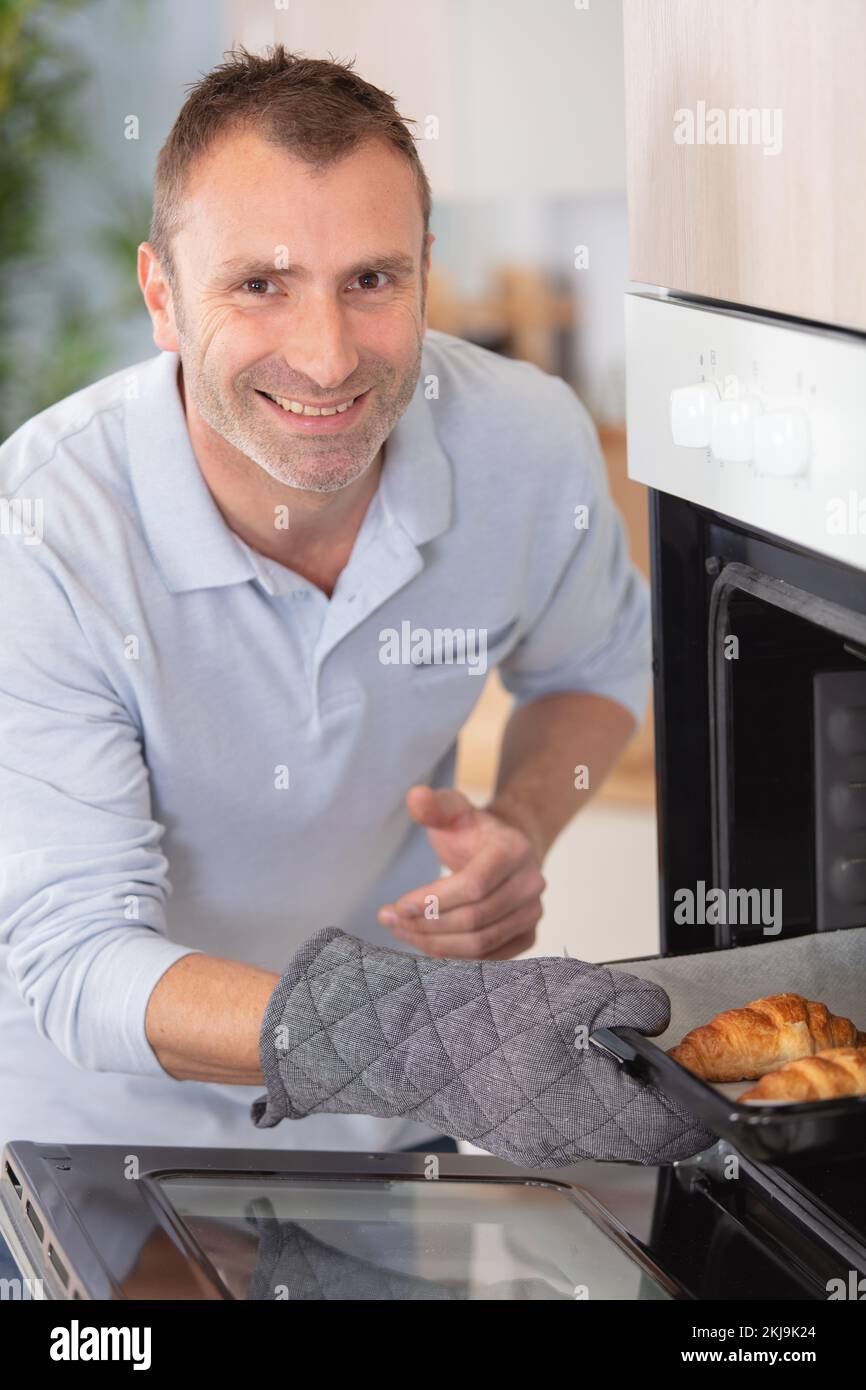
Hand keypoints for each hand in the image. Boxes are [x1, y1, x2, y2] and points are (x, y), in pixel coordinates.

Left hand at [377, 785, 546, 959]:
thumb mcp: (453, 811)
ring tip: (402, 931)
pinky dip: (453, 956)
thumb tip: (415, 796)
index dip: (433, 900)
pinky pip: (488, 957)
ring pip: (480, 943)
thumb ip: (434, 806)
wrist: (509, 851)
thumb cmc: (474, 832)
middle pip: (474, 918)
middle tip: (390, 920)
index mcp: (514, 850)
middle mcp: (531, 884)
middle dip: (426, 924)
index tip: (397, 905)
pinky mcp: (527, 936)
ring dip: (434, 943)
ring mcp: (533, 913)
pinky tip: (425, 943)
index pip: (473, 885)